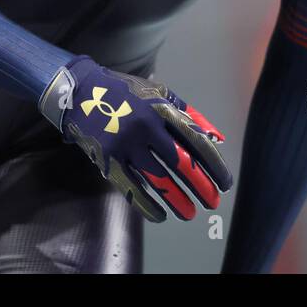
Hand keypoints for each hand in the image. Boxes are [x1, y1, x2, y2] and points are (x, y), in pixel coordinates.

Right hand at [38, 55, 232, 221]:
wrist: (82, 91)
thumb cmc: (127, 94)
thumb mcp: (159, 94)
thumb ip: (189, 115)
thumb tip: (217, 139)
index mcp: (163, 109)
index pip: (196, 142)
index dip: (214, 165)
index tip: (224, 183)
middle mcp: (146, 126)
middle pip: (181, 163)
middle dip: (200, 186)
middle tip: (212, 202)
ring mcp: (126, 143)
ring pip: (158, 179)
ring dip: (177, 200)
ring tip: (189, 213)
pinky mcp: (109, 158)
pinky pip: (131, 188)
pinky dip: (147, 205)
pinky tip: (160, 215)